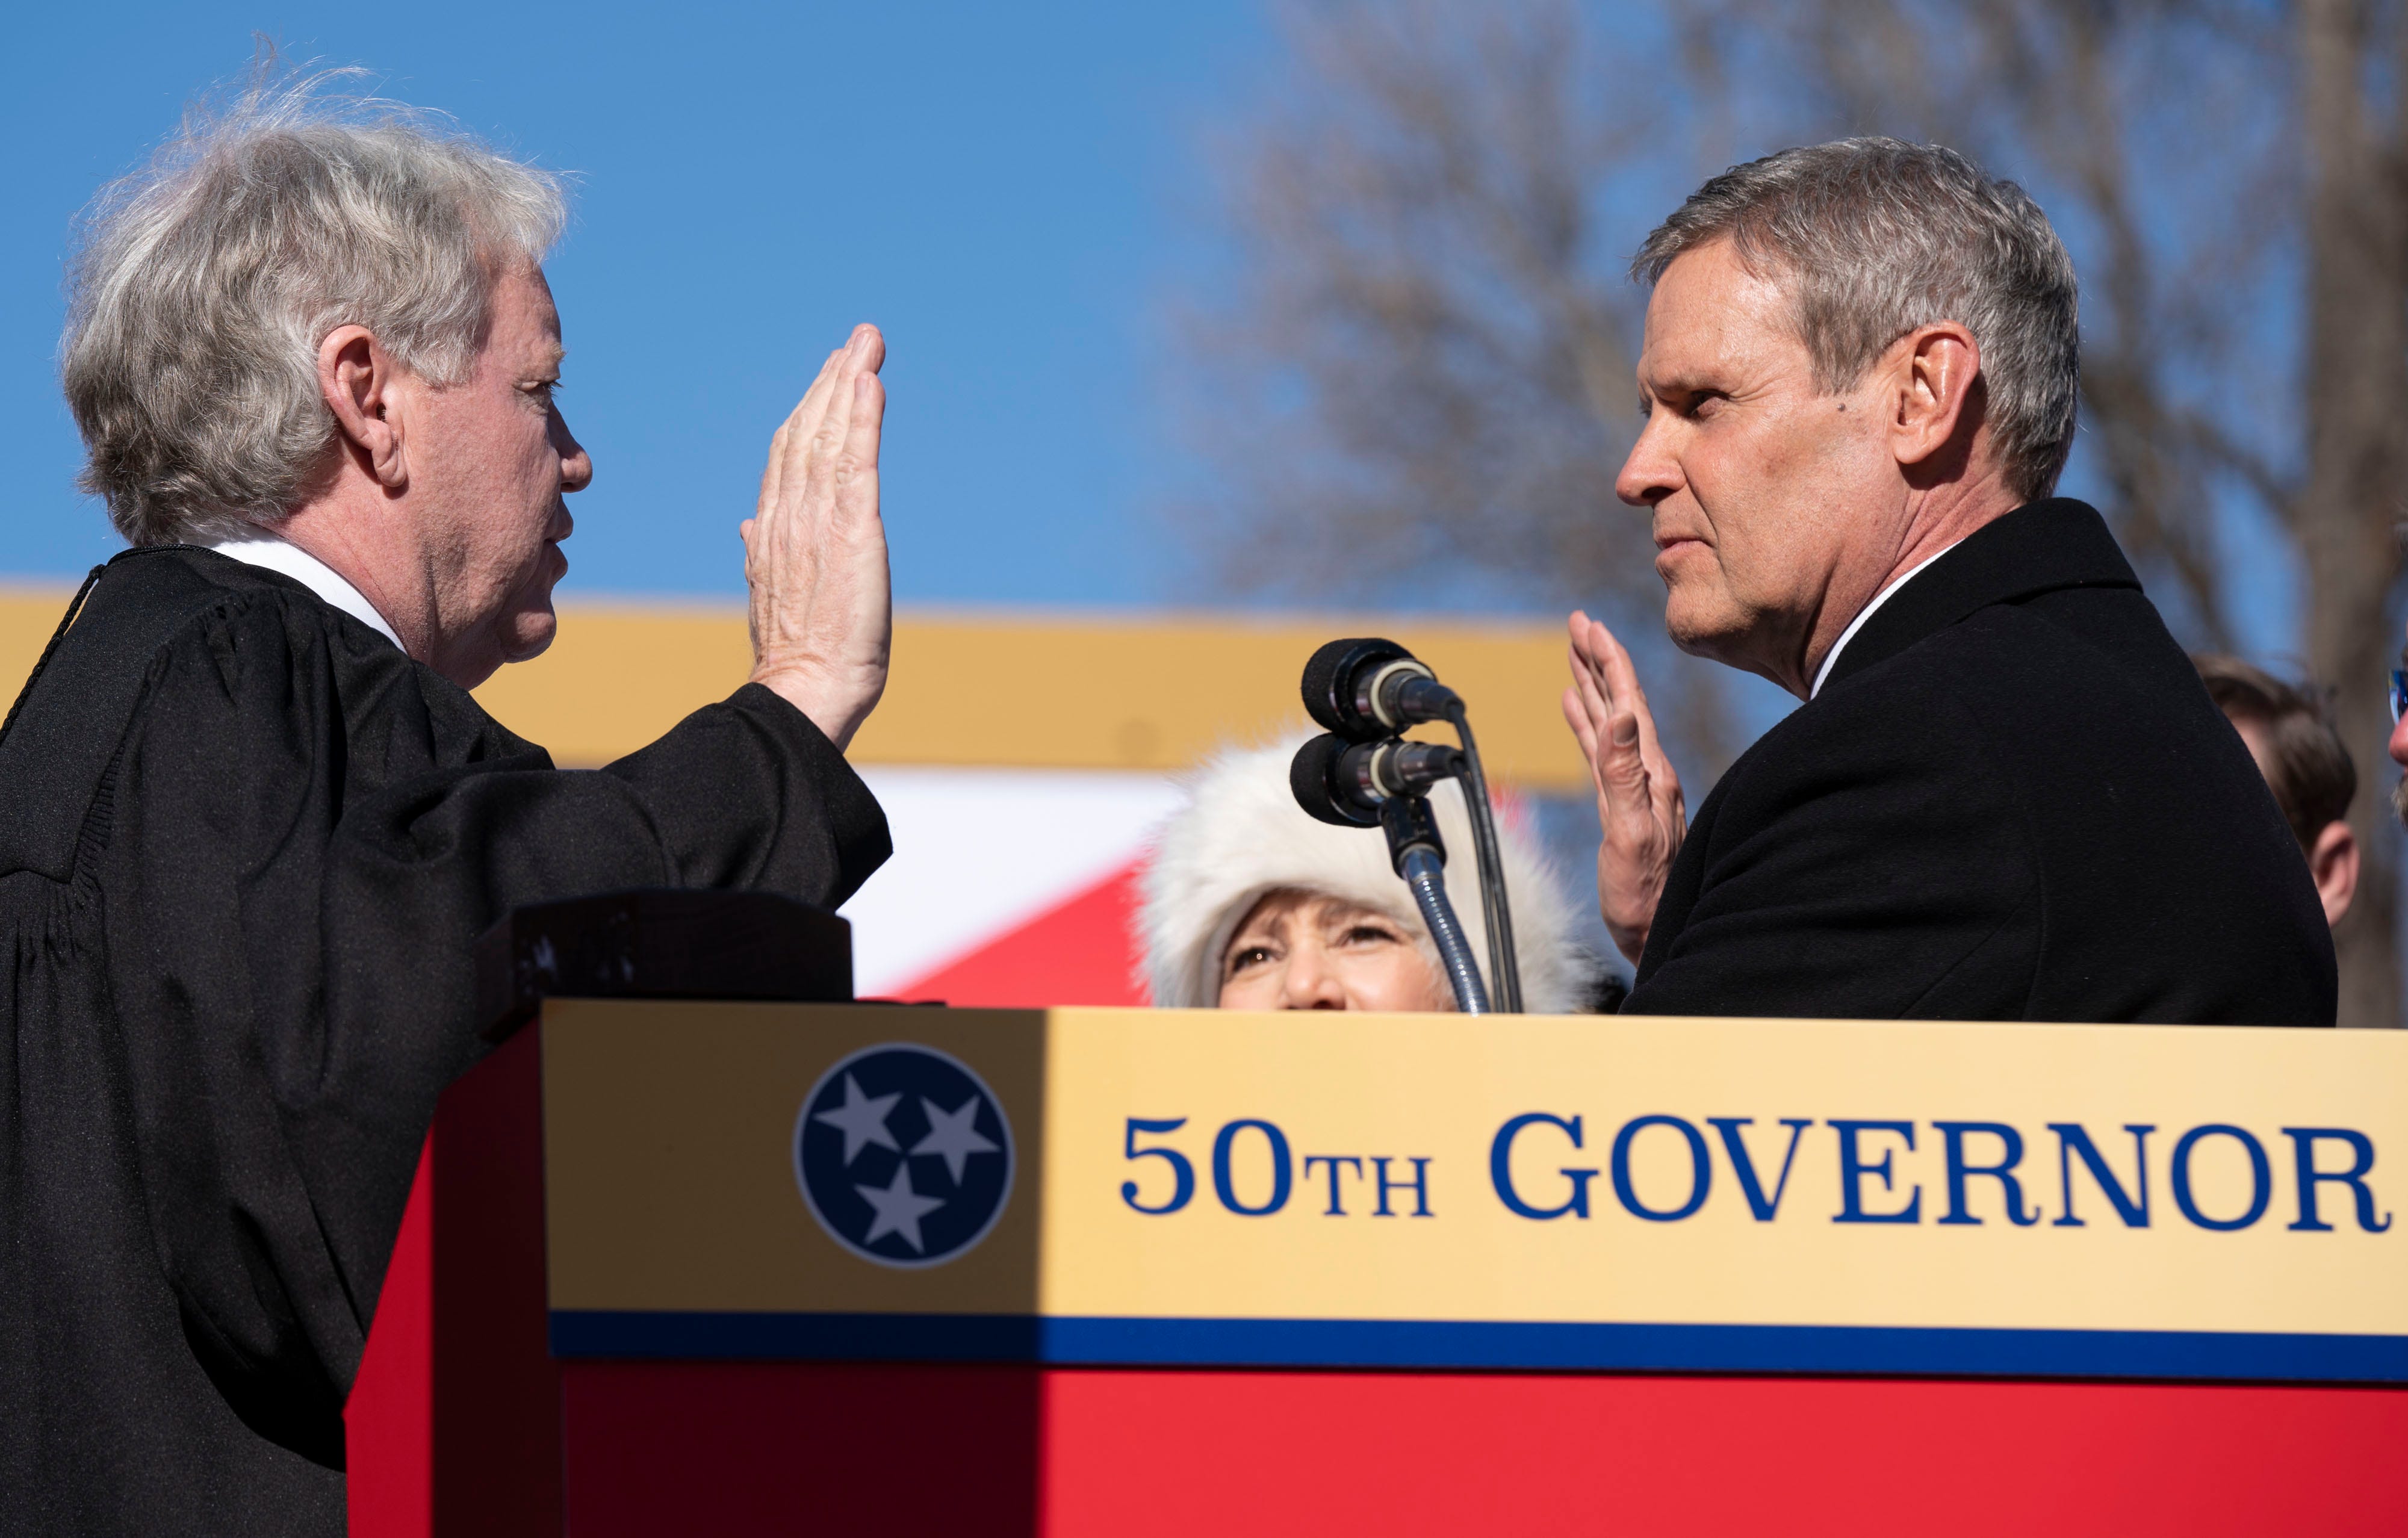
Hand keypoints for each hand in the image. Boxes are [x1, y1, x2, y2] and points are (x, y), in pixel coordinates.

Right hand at [744, 325, 889, 749]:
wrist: (805, 689)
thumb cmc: (797, 654)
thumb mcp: (774, 593)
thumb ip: (763, 552)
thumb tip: (747, 528)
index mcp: (772, 530)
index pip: (789, 456)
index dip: (809, 410)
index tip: (831, 377)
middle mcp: (789, 515)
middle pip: (808, 432)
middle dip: (831, 382)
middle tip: (858, 340)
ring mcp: (818, 520)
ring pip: (830, 436)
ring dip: (849, 384)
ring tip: (867, 344)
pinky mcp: (852, 530)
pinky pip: (856, 461)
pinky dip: (863, 418)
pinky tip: (870, 382)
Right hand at [1561, 611, 1685, 964]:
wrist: (1658, 931)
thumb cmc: (1645, 894)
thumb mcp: (1631, 833)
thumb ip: (1625, 775)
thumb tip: (1622, 715)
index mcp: (1650, 773)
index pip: (1629, 701)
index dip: (1608, 659)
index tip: (1588, 625)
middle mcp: (1646, 772)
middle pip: (1620, 700)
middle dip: (1598, 659)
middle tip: (1577, 622)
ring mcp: (1634, 786)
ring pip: (1609, 719)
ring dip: (1592, 684)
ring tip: (1574, 654)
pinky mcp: (1621, 802)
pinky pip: (1601, 748)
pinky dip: (1588, 722)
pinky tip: (1578, 710)